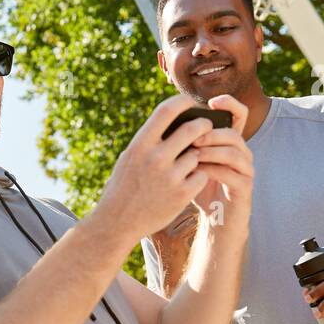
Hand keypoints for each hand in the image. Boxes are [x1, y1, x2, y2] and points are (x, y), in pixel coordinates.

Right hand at [95, 94, 214, 242]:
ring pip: (198, 154)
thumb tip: (176, 119)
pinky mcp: (182, 194)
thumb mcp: (129, 158)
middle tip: (206, 127)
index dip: (183, 101)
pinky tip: (186, 183)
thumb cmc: (123, 186)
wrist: (117, 222)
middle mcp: (155, 158)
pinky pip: (201, 175)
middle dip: (203, 125)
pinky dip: (197, 177)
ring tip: (183, 167)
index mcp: (140, 145)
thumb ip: (150, 140)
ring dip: (196, 157)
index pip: (167, 110)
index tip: (191, 102)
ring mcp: (170, 176)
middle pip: (193, 129)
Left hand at [188, 94, 252, 221]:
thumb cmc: (198, 189)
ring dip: (212, 151)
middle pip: (233, 133)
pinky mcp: (245, 188)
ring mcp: (246, 171)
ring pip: (235, 152)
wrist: (213, 222)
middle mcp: (242, 153)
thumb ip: (185, 144)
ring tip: (192, 154)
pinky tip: (197, 172)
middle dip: (211, 133)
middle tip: (191, 138)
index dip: (229, 104)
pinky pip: (233, 174)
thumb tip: (167, 123)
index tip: (211, 101)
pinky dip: (214, 170)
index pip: (238, 115)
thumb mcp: (189, 163)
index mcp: (230, 143)